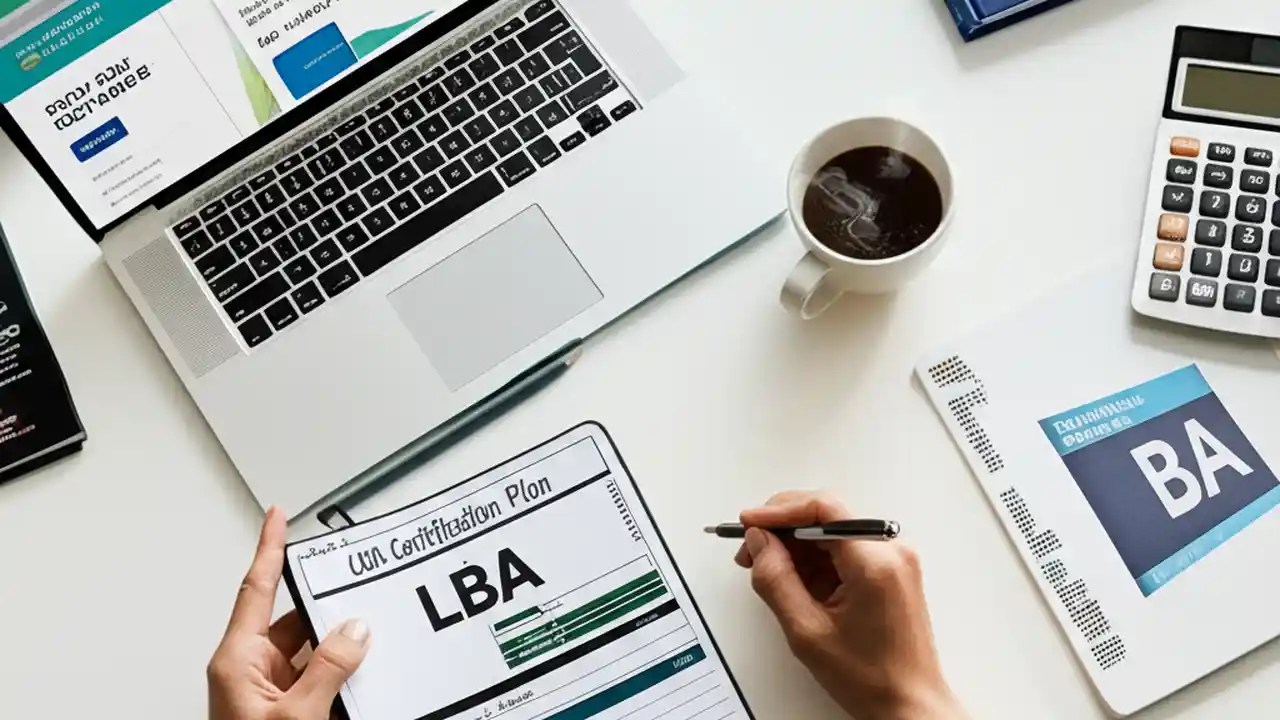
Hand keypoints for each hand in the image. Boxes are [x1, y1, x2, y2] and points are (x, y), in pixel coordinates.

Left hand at [208, 507, 371, 719]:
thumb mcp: (298, 714)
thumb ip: (330, 667)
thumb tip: (354, 628)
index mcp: (237, 661)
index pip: (256, 589)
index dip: (268, 548)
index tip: (276, 516)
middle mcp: (250, 671)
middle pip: (296, 622)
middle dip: (330, 612)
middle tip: (358, 593)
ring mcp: (271, 692)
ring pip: (315, 652)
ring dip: (342, 651)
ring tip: (369, 647)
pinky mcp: (289, 710)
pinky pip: (321, 678)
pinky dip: (344, 676)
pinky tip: (362, 678)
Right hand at [736, 492, 965, 719]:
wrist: (910, 705)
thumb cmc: (871, 678)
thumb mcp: (807, 631)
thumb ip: (776, 580)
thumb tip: (759, 542)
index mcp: (875, 564)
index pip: (822, 508)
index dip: (779, 510)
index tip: (749, 522)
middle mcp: (891, 551)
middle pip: (825, 515)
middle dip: (782, 529)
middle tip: (750, 550)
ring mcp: (894, 559)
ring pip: (832, 531)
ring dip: (796, 545)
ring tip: (769, 571)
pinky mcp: (890, 569)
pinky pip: (845, 548)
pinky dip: (816, 558)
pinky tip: (796, 581)